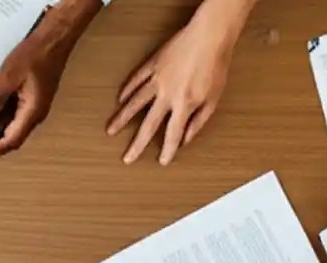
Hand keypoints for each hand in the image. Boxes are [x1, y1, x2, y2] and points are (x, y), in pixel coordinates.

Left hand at [0, 2, 99, 158]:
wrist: (55, 37)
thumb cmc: (35, 54)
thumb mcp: (8, 78)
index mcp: (32, 112)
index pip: (11, 141)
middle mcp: (36, 114)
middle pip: (12, 137)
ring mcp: (35, 106)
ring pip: (14, 126)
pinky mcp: (33, 98)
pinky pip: (16, 114)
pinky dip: (2, 116)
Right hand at [107, 0, 251, 164]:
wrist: (210, 36)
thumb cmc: (215, 66)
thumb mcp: (214, 98)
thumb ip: (199, 120)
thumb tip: (186, 137)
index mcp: (184, 104)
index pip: (173, 133)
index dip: (168, 150)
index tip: (162, 161)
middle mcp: (167, 95)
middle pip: (148, 125)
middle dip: (137, 144)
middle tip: (127, 158)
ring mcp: (157, 80)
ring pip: (135, 103)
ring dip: (122, 119)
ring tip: (110, 130)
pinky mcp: (153, 65)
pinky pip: (136, 80)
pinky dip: (127, 89)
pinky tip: (120, 99)